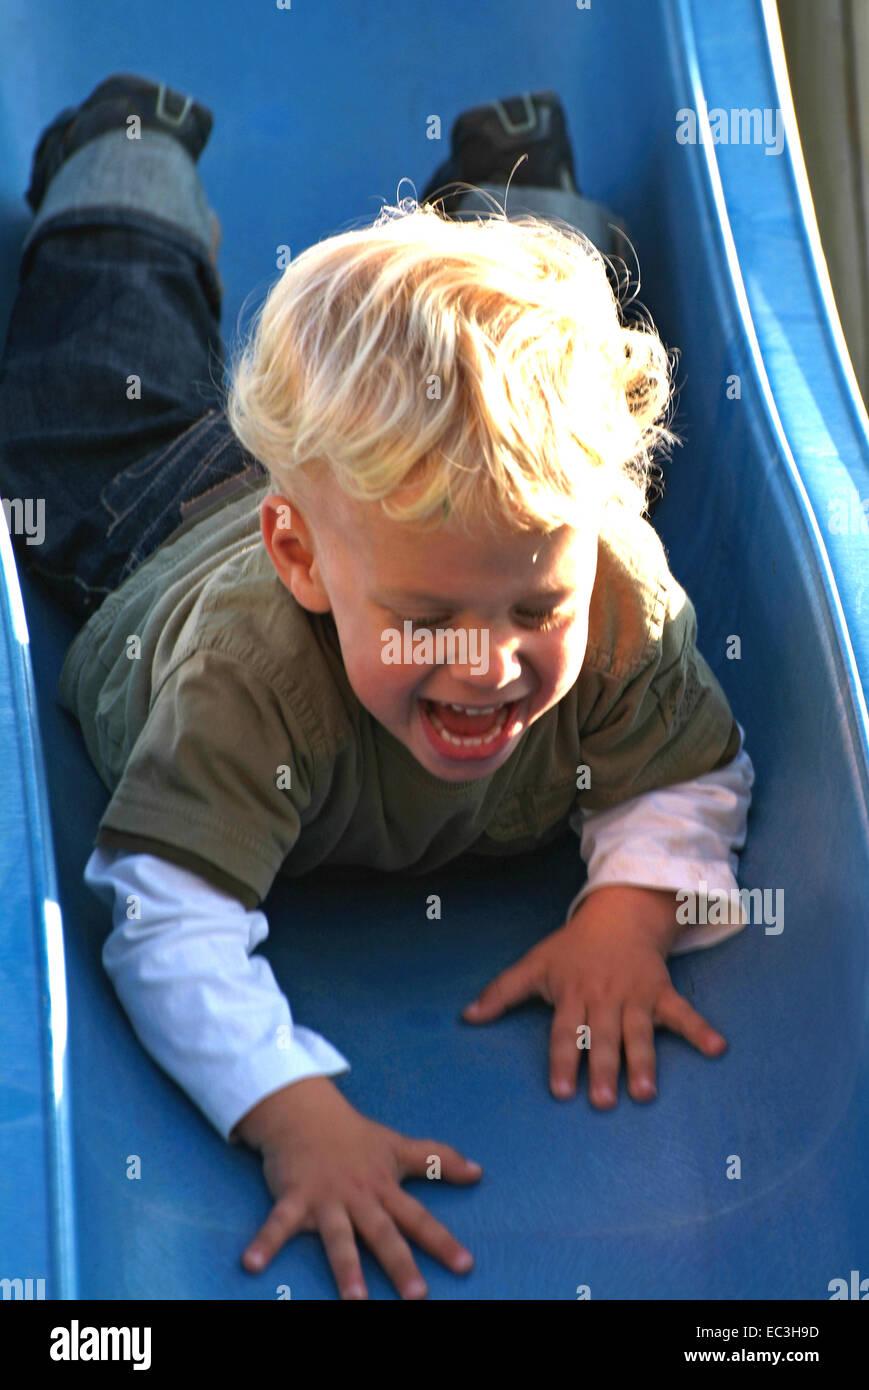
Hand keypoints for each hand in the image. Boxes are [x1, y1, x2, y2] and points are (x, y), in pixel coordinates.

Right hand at [235, 1075, 481, 1298]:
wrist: (305, 1112)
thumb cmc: (354, 1136)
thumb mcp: (397, 1147)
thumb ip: (437, 1160)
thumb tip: (478, 1171)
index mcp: (384, 1187)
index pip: (418, 1217)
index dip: (441, 1241)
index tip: (465, 1265)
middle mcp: (359, 1196)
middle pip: (383, 1233)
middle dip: (400, 1263)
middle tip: (417, 1294)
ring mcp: (326, 1197)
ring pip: (338, 1236)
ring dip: (345, 1267)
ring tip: (355, 1299)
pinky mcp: (294, 1197)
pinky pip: (278, 1224)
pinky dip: (264, 1243)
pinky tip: (252, 1265)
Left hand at [462, 884, 726, 1106]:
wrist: (618, 915)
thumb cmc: (572, 947)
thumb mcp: (535, 964)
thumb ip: (502, 993)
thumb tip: (466, 1017)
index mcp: (573, 994)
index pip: (565, 1032)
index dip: (562, 1060)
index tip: (560, 1090)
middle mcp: (604, 998)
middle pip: (602, 1038)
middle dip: (603, 1069)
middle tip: (603, 1102)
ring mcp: (636, 996)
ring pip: (639, 1032)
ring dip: (644, 1061)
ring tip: (645, 1093)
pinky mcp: (662, 992)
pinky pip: (683, 1013)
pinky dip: (700, 1030)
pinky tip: (717, 1048)